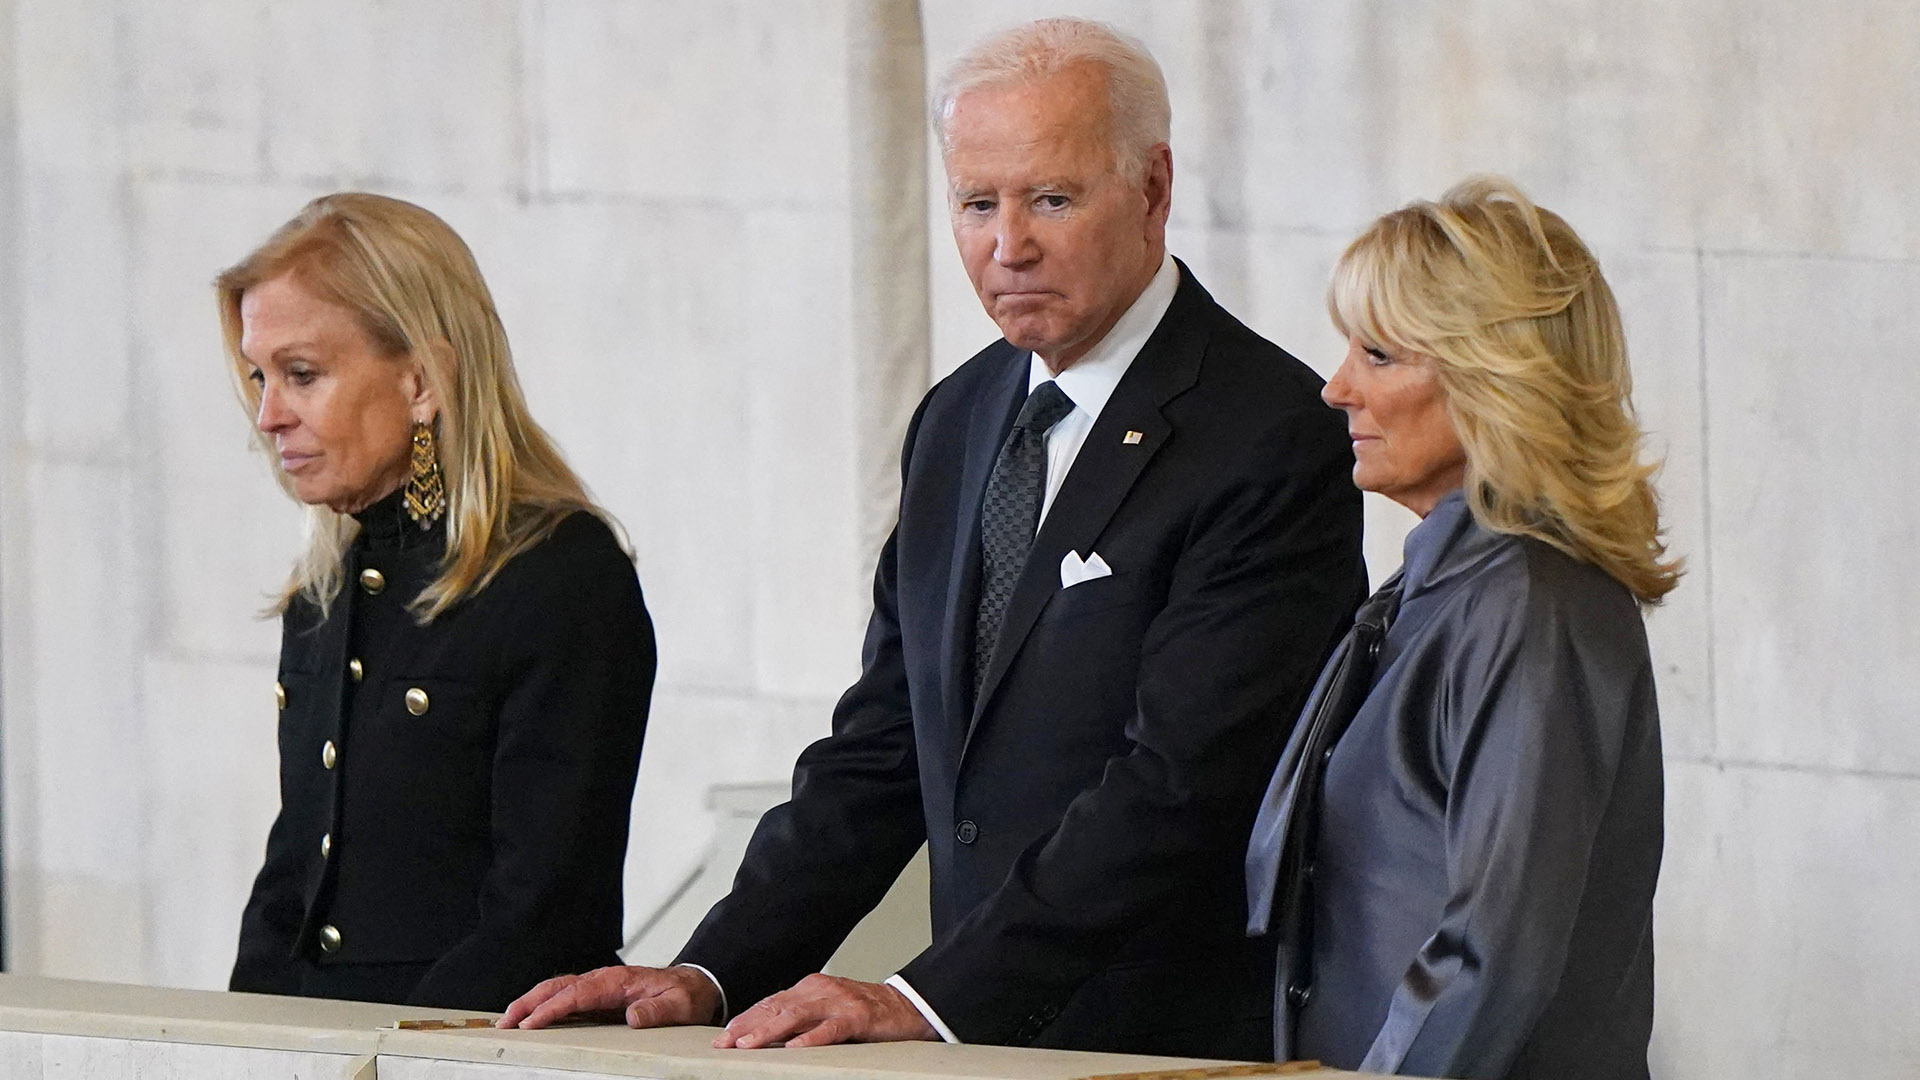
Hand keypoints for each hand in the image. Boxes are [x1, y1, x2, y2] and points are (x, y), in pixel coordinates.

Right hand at [496, 964, 722, 1029]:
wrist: (695, 984)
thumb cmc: (686, 995)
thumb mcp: (679, 1005)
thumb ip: (657, 1010)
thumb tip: (634, 1016)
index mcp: (619, 981)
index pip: (578, 993)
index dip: (552, 1008)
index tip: (532, 1022)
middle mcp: (605, 980)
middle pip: (559, 986)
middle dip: (529, 1002)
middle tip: (506, 1020)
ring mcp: (600, 986)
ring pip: (558, 989)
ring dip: (532, 1002)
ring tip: (509, 1019)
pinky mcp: (600, 995)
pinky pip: (567, 997)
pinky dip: (546, 1004)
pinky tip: (533, 1016)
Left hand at [715, 973, 937, 1048]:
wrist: (907, 1006)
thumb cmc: (865, 1011)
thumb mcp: (827, 1009)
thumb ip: (801, 1017)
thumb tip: (767, 1033)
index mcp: (810, 987)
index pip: (770, 1003)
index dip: (745, 1019)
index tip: (723, 1036)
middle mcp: (821, 990)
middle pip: (776, 1007)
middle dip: (747, 1026)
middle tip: (724, 1043)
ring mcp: (839, 1002)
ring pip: (796, 1016)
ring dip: (768, 1031)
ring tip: (748, 1045)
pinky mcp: (858, 1017)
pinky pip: (831, 1029)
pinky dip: (811, 1038)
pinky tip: (794, 1048)